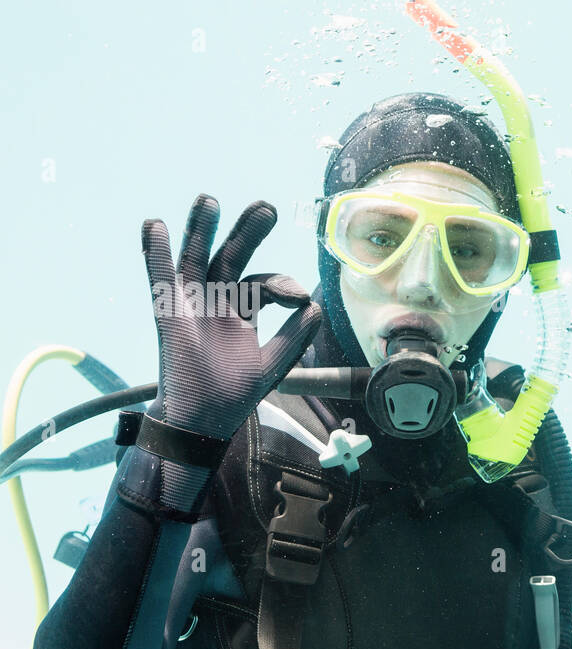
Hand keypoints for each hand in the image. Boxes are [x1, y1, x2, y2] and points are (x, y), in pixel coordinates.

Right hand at [143, 194, 321, 440]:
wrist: (201, 422)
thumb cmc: (233, 395)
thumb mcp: (272, 365)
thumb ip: (293, 338)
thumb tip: (315, 308)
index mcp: (243, 312)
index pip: (264, 285)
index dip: (283, 286)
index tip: (298, 299)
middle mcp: (217, 302)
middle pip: (231, 258)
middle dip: (246, 233)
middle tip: (265, 208)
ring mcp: (191, 306)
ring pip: (197, 259)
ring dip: (201, 230)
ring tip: (209, 201)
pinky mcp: (169, 316)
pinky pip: (160, 279)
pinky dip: (155, 253)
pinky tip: (153, 225)